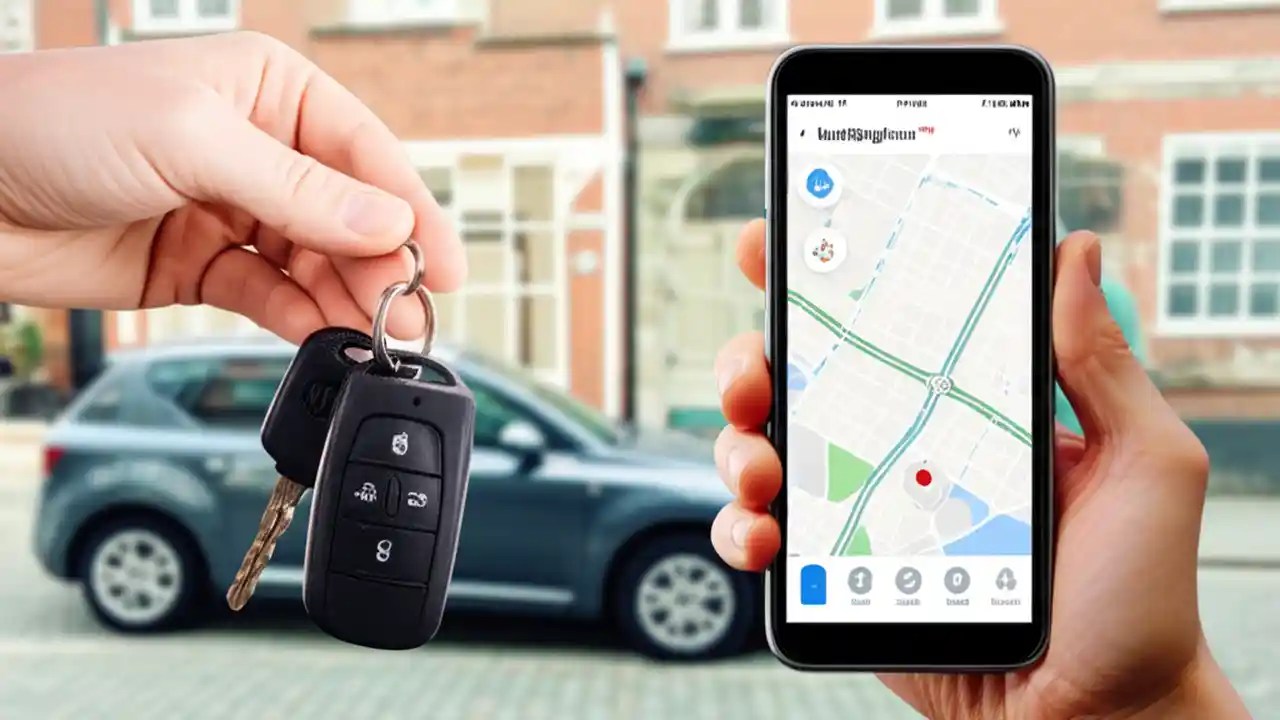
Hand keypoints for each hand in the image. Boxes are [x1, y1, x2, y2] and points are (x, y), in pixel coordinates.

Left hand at [0, 33, 464, 341]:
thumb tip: (390, 222)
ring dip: (347, 300)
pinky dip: (300, 320)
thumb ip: (297, 189)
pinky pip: (272, 295)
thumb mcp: (192, 139)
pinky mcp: (203, 265)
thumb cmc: (56, 123)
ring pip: (317, 263)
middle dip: (381, 267)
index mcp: (269, 90)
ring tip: (375, 337)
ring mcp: (233, 210)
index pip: (365, 154)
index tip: (445, 266)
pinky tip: (323, 338)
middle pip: (350, 216)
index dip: (411, 212)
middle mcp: (260, 148)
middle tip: (408, 317)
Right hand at [710, 220, 1250, 718]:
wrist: (1097, 716)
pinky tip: (762, 536)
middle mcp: (899, 448)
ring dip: (735, 446)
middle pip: (794, 380)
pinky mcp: (833, 576)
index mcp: (962, 407)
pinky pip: (760, 538)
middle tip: (753, 376)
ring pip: (759, 451)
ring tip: (762, 475)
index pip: (881, 324)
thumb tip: (1076, 252)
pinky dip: (738, 529)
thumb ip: (1100, 364)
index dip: (822, 280)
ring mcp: (860, 511)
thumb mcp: (1144, 463)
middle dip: (748, 362)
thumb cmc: (1137, 596)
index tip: (777, 245)